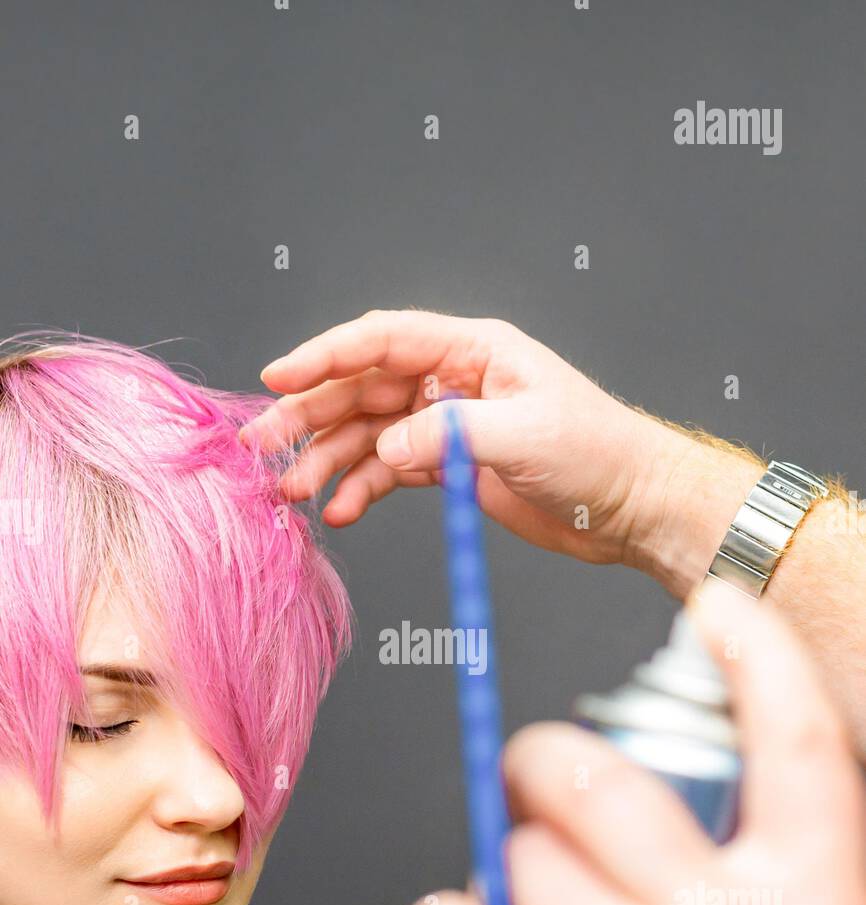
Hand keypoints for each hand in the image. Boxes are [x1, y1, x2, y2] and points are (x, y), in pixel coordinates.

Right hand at [239, 308, 690, 566]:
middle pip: (363, 389)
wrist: (631, 508)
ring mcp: (449, 424)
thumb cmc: (598, 455)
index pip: (382, 340)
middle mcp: (453, 380)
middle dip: (309, 415)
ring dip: (327, 460)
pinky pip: (390, 471)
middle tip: (262, 445)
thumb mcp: (524, 436)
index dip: (325, 355)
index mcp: (474, 350)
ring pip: (369, 434)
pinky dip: (362, 490)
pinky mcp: (453, 467)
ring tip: (292, 491)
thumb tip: (385, 447)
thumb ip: (448, 435)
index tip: (277, 376)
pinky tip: (340, 510)